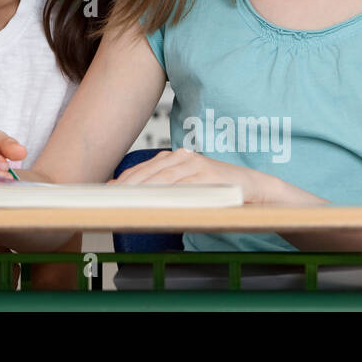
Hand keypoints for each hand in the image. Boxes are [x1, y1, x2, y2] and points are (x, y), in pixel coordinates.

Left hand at [109, 148, 273, 203]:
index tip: (108, 191)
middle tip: (110, 197)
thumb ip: (168, 191)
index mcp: (175, 159)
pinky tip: (154, 199)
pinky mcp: (209, 175)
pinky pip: (184, 185)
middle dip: (127, 185)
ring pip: (163, 178)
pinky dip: (168, 193)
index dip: (124, 180)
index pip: (143, 169)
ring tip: (126, 199)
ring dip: (142, 189)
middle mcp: (184, 158)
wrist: (254, 187)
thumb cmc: (219, 191)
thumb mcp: (190, 189)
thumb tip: (140, 204)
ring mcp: (196, 165)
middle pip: (149, 172)